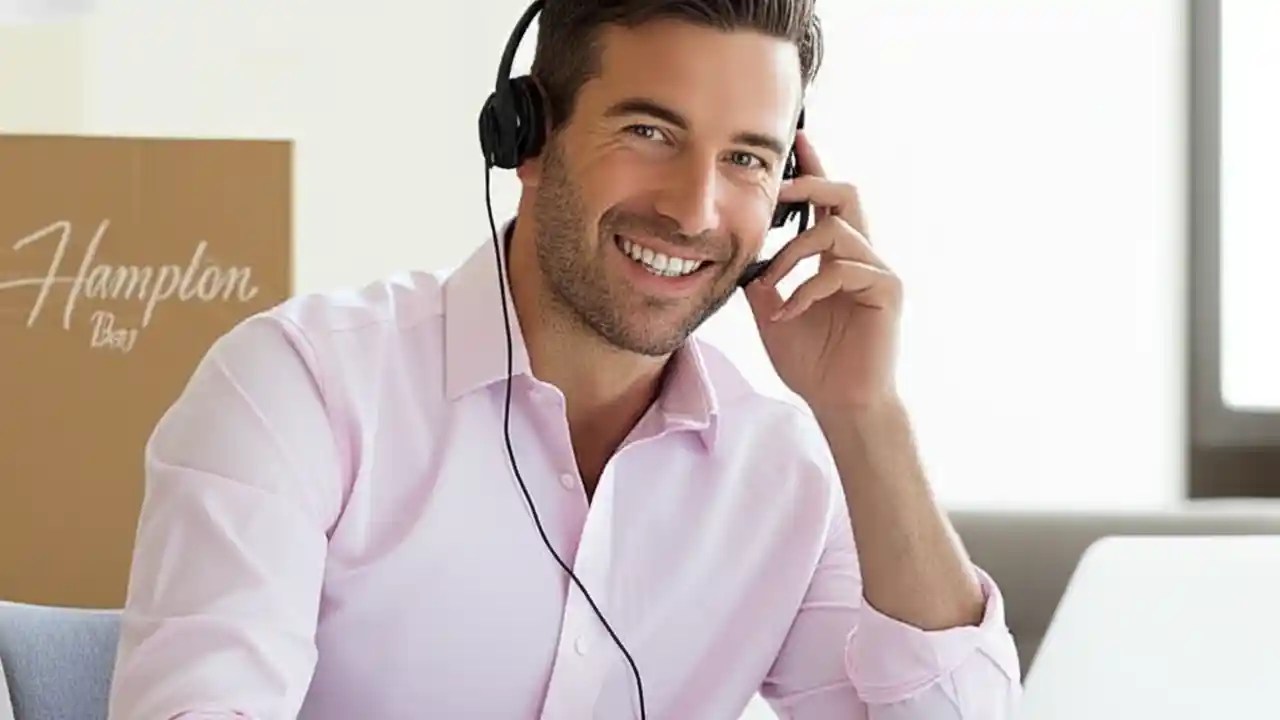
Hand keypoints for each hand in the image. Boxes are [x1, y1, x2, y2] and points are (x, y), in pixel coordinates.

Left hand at [743, 132, 902, 412]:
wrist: (840, 403)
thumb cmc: (813, 363)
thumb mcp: (773, 313)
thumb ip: (763, 279)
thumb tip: (738, 252)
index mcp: (836, 257)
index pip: (826, 202)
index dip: (814, 168)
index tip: (799, 138)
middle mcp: (861, 257)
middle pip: (846, 193)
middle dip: (809, 183)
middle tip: (776, 189)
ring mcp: (877, 272)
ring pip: (835, 229)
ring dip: (792, 254)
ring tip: (771, 286)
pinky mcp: (887, 291)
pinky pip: (842, 268)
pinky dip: (807, 288)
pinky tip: (789, 313)